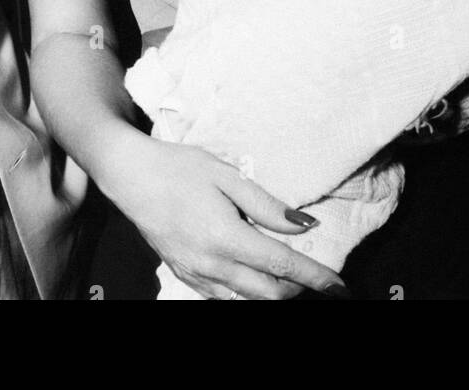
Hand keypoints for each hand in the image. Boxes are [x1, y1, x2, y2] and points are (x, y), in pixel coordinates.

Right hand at [109, 134, 347, 299]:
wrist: (130, 176)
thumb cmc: (180, 167)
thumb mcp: (227, 175)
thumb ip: (266, 205)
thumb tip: (305, 226)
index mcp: (226, 237)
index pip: (282, 266)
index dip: (314, 277)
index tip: (338, 285)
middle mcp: (212, 265)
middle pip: (267, 293)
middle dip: (297, 289)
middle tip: (317, 278)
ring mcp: (196, 275)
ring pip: (245, 301)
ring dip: (272, 294)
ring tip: (291, 280)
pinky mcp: (184, 275)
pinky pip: (223, 298)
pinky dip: (246, 295)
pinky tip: (254, 279)